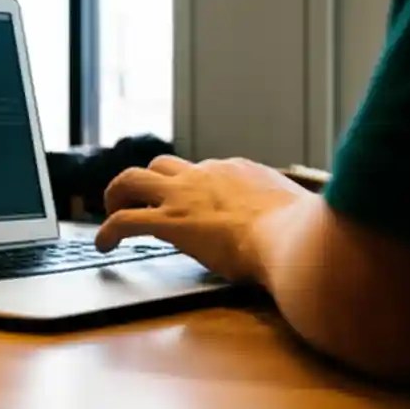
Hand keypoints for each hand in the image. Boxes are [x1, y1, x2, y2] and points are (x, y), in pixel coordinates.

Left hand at [95, 156, 310, 281]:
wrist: (297, 240)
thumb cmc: (306, 234)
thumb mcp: (298, 212)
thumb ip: (286, 212)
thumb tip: (303, 227)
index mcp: (238, 172)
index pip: (205, 171)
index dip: (191, 188)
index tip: (191, 206)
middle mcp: (207, 175)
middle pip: (162, 163)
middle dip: (145, 180)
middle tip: (136, 199)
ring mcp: (185, 196)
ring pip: (132, 178)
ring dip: (115, 194)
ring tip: (109, 211)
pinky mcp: (170, 222)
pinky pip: (124, 220)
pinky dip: (107, 231)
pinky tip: (103, 245)